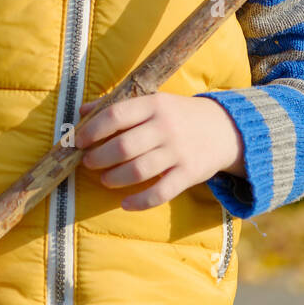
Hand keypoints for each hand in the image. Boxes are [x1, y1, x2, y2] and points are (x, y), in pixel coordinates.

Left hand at [73, 93, 244, 210]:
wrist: (224, 128)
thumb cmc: (178, 114)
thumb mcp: (152, 101)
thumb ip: (117, 105)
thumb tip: (82, 112)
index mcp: (154, 104)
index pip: (116, 115)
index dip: (93, 130)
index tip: (79, 141)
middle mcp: (165, 127)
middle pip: (123, 146)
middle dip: (99, 158)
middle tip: (88, 162)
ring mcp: (178, 151)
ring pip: (138, 170)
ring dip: (114, 178)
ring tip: (104, 179)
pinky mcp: (188, 174)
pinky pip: (160, 193)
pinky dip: (139, 202)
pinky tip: (125, 203)